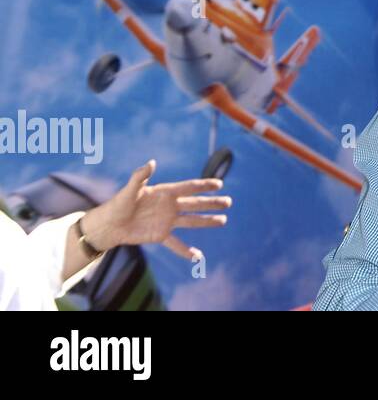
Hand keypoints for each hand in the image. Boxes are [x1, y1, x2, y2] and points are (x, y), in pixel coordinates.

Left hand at [79, 160, 231, 260]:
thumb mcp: (129, 189)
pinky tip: (197, 257)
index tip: (219, 184)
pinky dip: (186, 251)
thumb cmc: (118, 204)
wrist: (108, 225)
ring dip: (207, 221)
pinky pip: (176, 243)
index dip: (204, 186)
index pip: (189, 188)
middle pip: (195, 204)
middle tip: (228, 202)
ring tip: (223, 221)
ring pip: (192, 221)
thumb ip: (141, 176)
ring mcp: (167, 221)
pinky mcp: (160, 235)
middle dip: (212, 203)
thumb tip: (152, 162)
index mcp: (165, 192)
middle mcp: (170, 206)